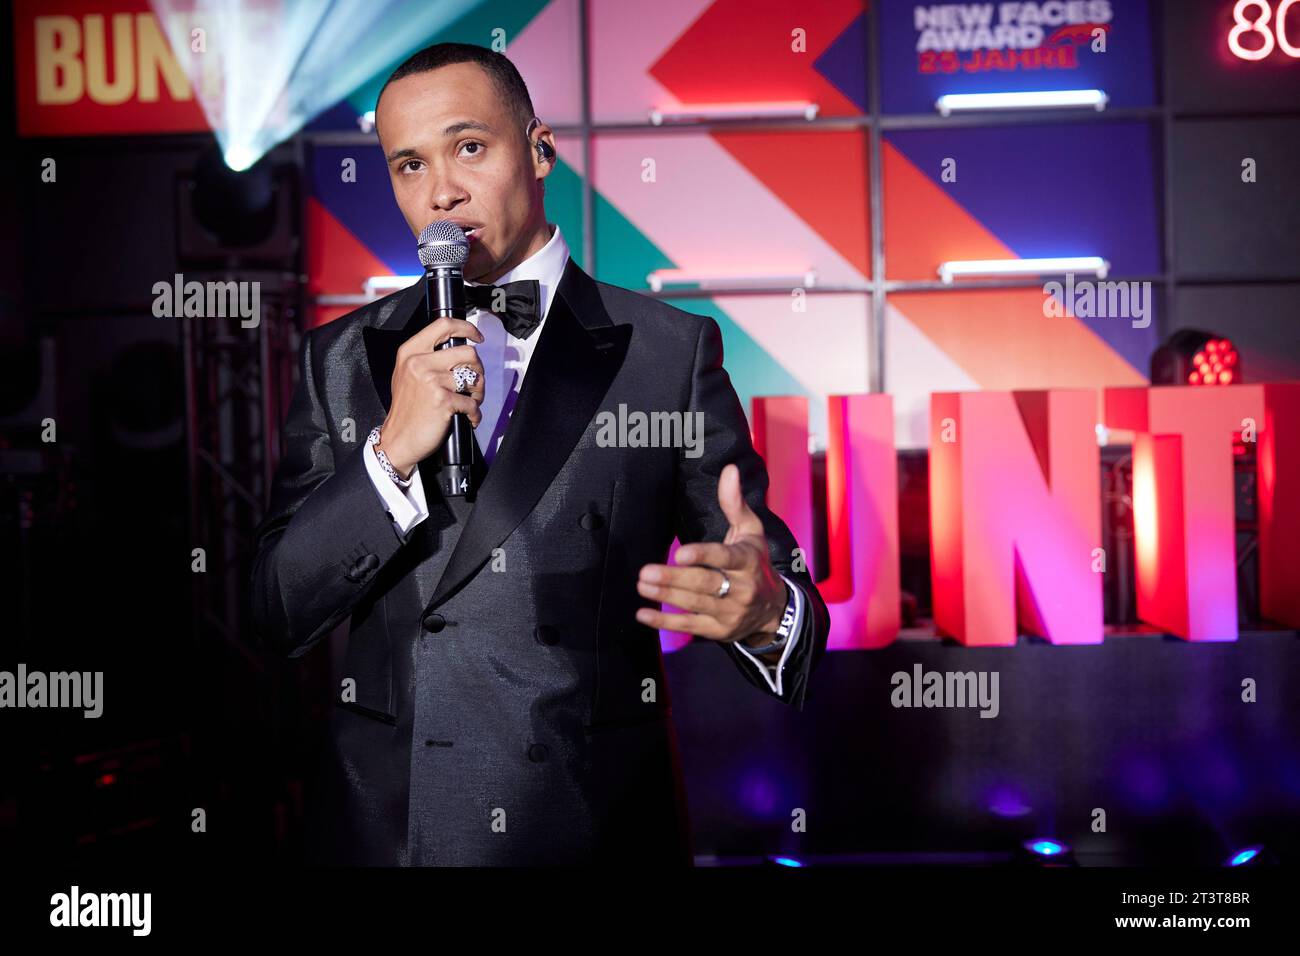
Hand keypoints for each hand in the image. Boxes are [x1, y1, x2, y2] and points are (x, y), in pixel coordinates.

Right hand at [375, 317, 485, 475]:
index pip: (444, 325)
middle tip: (474, 384)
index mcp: (410, 352)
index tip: (478, 337)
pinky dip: (475, 414)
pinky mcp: (443, 401)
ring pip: (475, 378)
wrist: (397, 440)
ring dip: (478, 393)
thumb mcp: (406, 374)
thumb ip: (427, 358)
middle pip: (469, 353)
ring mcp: (431, 381)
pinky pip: (472, 403)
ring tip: (469, 402)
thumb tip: (457, 349)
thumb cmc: (406, 410)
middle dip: (479, 370)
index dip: (467, 328)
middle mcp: (419, 362)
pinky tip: (468, 419)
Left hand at [635, 463, 787, 657]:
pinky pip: (689, 627)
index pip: (725, 558)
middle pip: (704, 584)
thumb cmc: (755, 562)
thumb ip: (735, 503)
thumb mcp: (751, 531)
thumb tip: (729, 470)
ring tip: (642, 584)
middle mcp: (741, 589)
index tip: (680, 553)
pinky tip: (644, 614)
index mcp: (748, 562)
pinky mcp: (718, 630)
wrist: (774, 609)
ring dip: (666, 596)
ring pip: (694, 604)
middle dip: (674, 578)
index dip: (704, 556)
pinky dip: (665, 622)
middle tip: (645, 571)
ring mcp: (730, 612)